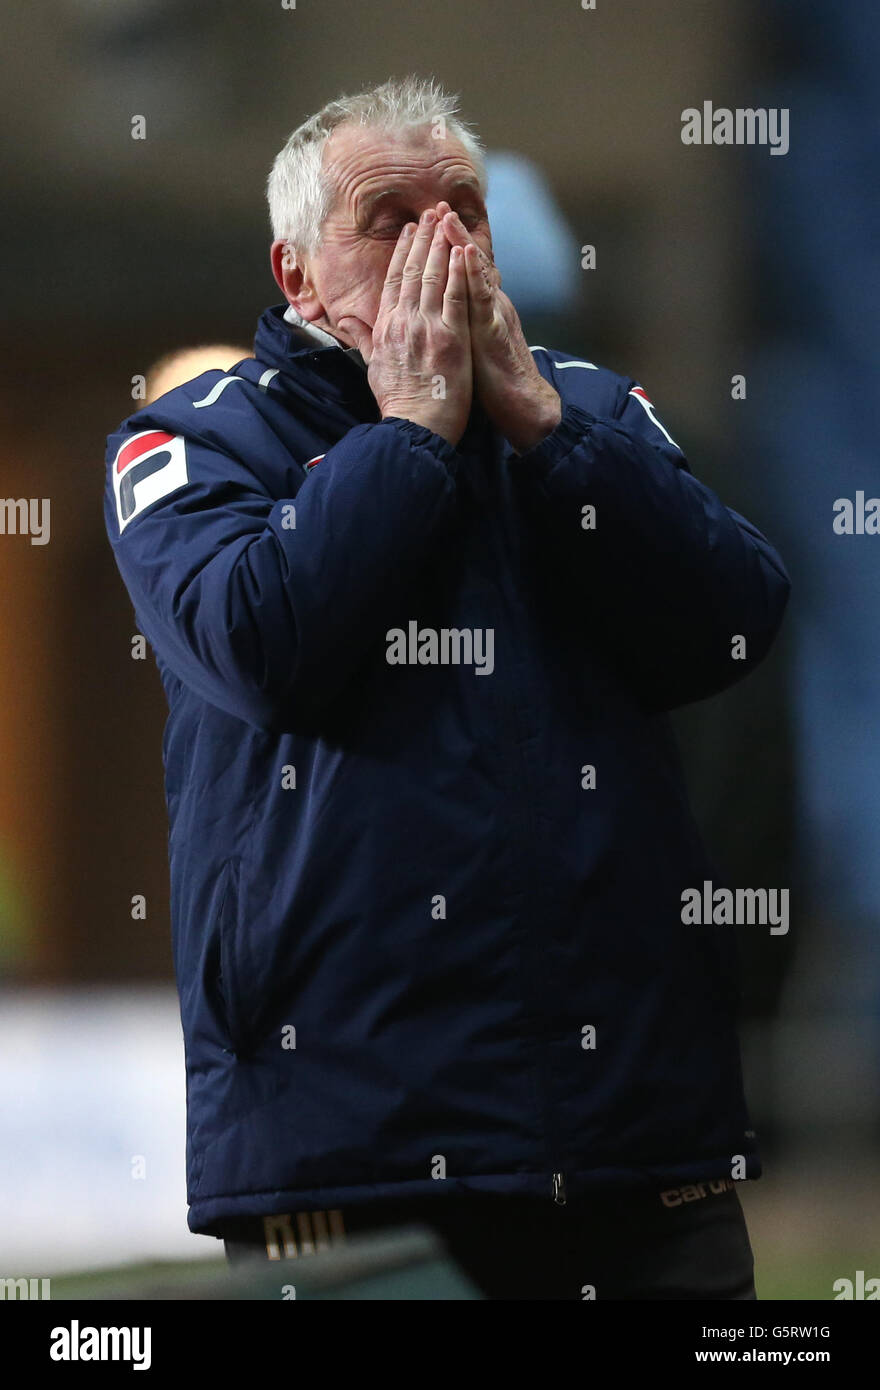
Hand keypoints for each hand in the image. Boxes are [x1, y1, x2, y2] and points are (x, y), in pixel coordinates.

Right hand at [338, 209, 472, 446]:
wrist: (414, 425)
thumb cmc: (397, 401)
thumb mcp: (373, 367)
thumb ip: (362, 340)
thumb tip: (345, 322)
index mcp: (385, 328)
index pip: (393, 281)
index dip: (402, 253)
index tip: (409, 232)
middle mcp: (403, 322)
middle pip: (413, 271)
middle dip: (422, 239)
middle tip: (430, 213)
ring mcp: (427, 327)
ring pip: (434, 277)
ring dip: (440, 245)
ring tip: (446, 221)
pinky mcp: (451, 337)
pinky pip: (456, 296)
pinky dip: (459, 272)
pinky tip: (462, 250)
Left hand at [437, 205, 561, 453]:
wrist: (522, 406)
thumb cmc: (492, 383)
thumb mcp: (468, 349)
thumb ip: (456, 329)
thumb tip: (441, 319)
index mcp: (476, 312)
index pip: (457, 274)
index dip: (443, 249)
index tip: (427, 224)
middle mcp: (487, 306)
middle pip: (467, 265)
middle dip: (451, 234)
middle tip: (436, 205)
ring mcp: (492, 315)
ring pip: (476, 273)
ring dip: (462, 242)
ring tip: (448, 216)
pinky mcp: (494, 331)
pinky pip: (483, 298)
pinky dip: (474, 273)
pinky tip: (465, 253)